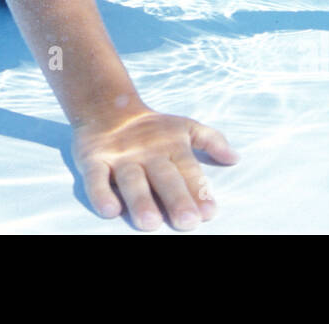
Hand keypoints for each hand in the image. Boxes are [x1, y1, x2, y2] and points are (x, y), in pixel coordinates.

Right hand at [73, 109, 237, 230]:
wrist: (105, 105)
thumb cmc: (152, 128)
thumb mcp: (184, 127)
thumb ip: (211, 141)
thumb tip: (235, 158)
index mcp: (171, 146)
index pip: (188, 169)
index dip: (199, 190)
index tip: (209, 211)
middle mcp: (147, 152)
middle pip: (163, 177)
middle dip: (176, 199)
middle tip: (187, 222)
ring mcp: (120, 157)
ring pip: (131, 180)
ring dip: (140, 200)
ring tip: (150, 222)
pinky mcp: (93, 159)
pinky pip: (95, 177)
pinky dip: (100, 193)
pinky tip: (110, 210)